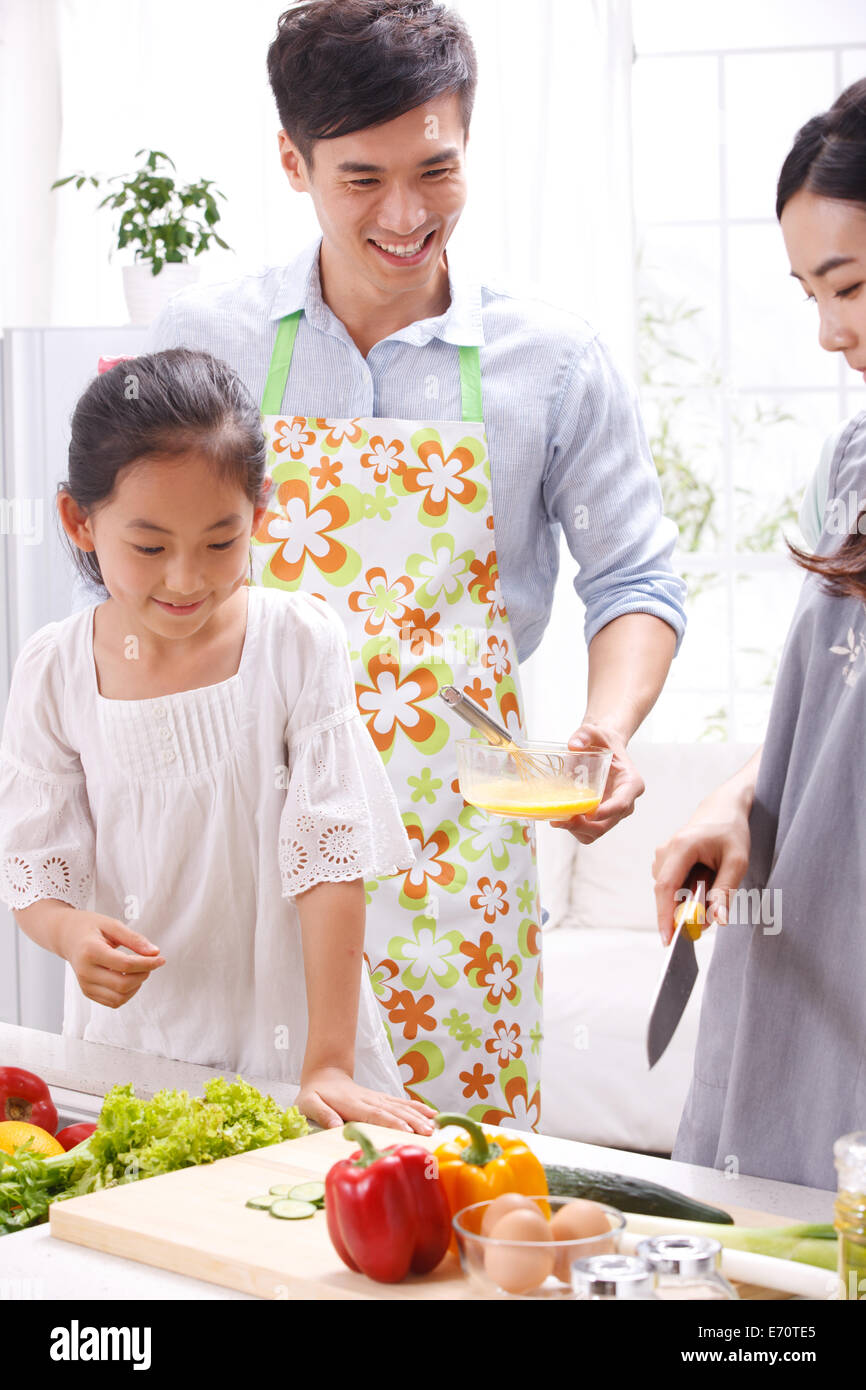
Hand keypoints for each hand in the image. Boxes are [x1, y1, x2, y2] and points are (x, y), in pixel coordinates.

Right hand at [61, 913, 164, 1008]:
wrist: (67, 936)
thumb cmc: (90, 927)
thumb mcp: (112, 925)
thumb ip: (134, 939)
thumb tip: (155, 953)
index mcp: (90, 951)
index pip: (125, 965)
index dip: (147, 964)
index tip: (160, 958)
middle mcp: (85, 971)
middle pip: (123, 984)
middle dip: (143, 975)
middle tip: (150, 963)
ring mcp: (85, 985)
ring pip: (119, 997)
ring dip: (136, 986)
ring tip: (139, 969)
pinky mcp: (87, 992)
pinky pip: (113, 1002)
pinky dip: (127, 993)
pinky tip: (129, 978)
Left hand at [296, 1066, 437, 1134]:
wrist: (324, 1074)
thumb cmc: (315, 1093)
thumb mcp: (308, 1103)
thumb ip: (323, 1114)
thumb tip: (336, 1127)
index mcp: (352, 1104)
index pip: (375, 1114)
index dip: (391, 1122)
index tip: (406, 1130)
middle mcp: (369, 1100)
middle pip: (394, 1111)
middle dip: (412, 1122)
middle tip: (429, 1133)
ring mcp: (377, 1098)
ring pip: (401, 1106)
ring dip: (419, 1116)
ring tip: (435, 1126)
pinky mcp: (382, 1098)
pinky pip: (402, 1103)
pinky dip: (418, 1108)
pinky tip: (431, 1114)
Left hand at [551, 721, 644, 842]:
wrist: (602, 749)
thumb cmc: (602, 742)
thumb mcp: (594, 732)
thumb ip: (585, 734)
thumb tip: (574, 745)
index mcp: (631, 783)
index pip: (622, 803)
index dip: (606, 812)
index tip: (588, 813)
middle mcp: (626, 802)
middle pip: (607, 824)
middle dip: (585, 826)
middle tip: (562, 819)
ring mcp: (613, 813)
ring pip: (596, 832)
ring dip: (576, 830)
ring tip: (557, 819)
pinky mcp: (600, 818)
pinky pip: (588, 831)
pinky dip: (573, 829)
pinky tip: (560, 818)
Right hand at [652, 788, 751, 944]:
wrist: (723, 808)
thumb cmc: (731, 832)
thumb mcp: (737, 861)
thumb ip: (725, 891)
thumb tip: (717, 921)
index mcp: (681, 847)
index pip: (666, 887)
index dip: (665, 915)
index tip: (668, 940)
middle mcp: (666, 850)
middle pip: (665, 892)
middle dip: (678, 914)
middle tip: (698, 928)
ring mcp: (663, 854)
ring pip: (669, 890)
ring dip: (686, 900)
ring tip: (710, 886)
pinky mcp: (666, 859)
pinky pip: (672, 884)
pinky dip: (685, 893)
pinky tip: (703, 881)